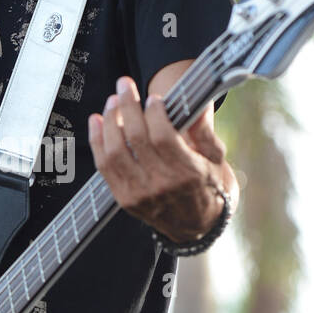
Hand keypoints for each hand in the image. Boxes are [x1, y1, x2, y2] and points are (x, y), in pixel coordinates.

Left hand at [87, 75, 232, 243]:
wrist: (198, 227)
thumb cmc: (209, 187)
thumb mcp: (216, 159)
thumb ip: (204, 131)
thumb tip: (199, 104)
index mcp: (188, 174)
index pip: (162, 137)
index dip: (154, 113)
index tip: (154, 98)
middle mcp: (161, 185)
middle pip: (136, 139)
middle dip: (128, 106)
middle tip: (125, 85)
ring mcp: (139, 194)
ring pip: (115, 151)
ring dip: (109, 121)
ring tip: (112, 101)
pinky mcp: (124, 199)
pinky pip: (104, 166)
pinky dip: (97, 141)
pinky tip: (97, 121)